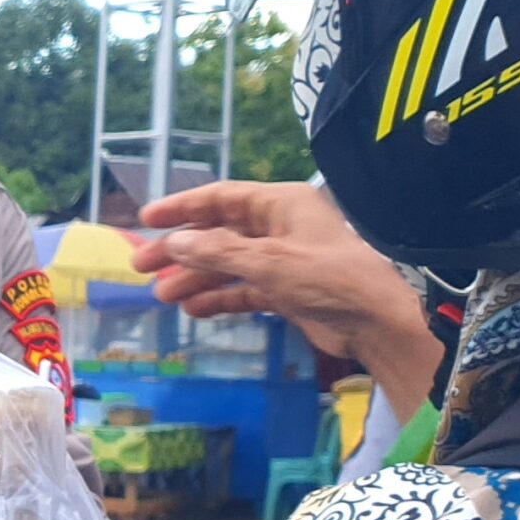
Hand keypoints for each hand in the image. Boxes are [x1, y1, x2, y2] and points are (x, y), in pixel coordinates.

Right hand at [134, 181, 444, 416]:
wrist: (378, 320)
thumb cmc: (329, 277)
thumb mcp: (269, 261)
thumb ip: (218, 251)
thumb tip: (175, 242)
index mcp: (280, 204)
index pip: (220, 198)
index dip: (181, 208)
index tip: (147, 220)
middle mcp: (280, 227)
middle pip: (219, 233)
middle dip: (181, 250)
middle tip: (141, 267)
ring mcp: (284, 260)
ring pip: (228, 264)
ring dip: (196, 278)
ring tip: (162, 296)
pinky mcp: (289, 292)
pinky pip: (244, 290)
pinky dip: (220, 298)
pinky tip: (195, 309)